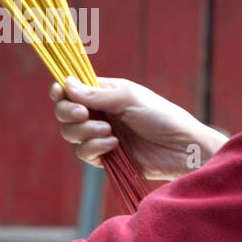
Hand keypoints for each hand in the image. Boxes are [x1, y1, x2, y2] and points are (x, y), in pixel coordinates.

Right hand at [50, 75, 228, 180]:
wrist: (181, 148)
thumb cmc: (161, 116)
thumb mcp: (128, 99)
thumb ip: (96, 95)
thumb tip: (65, 84)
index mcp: (104, 93)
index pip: (71, 90)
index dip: (61, 91)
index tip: (59, 93)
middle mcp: (99, 114)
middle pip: (64, 113)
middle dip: (69, 113)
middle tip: (84, 114)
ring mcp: (100, 136)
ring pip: (70, 134)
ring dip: (85, 132)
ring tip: (110, 132)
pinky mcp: (105, 157)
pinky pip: (84, 153)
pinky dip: (94, 148)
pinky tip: (114, 146)